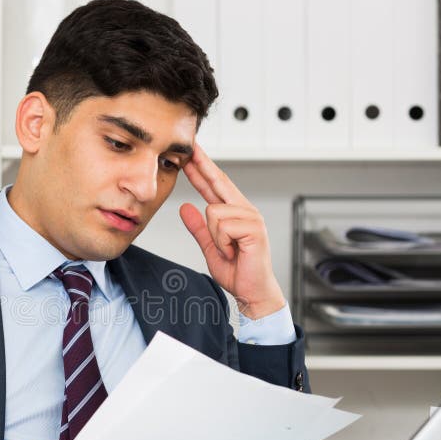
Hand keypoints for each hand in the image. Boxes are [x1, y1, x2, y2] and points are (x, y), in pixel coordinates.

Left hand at [179, 144, 285, 319]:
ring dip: (215, 237)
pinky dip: (222, 243)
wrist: (251, 292)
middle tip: (191, 148)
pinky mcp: (254, 229)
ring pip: (214, 211)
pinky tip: (233, 252)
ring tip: (228, 250)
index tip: (191, 154)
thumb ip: (198, 227)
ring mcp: (251, 218)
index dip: (201, 169)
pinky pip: (223, 226)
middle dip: (203, 166)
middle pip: (219, 182)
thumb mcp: (210, 247)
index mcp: (235, 213)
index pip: (215, 186)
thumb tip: (185, 208)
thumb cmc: (237, 271)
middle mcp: (245, 211)